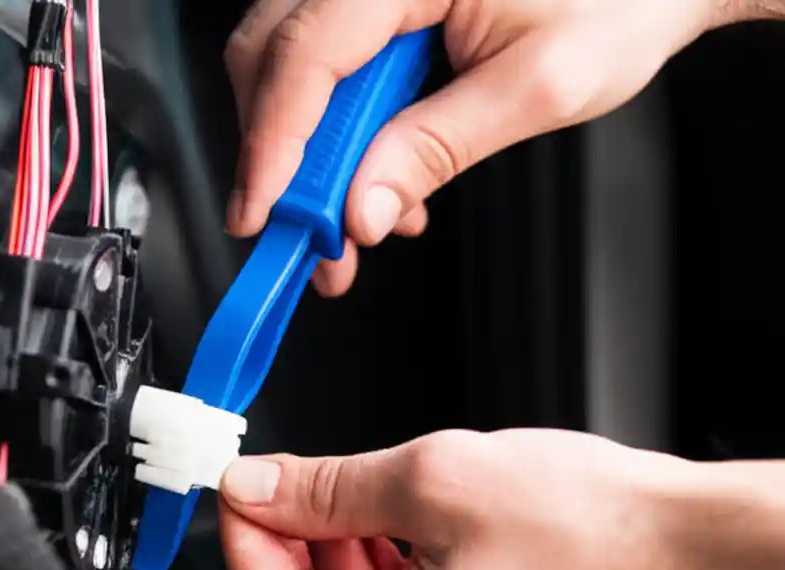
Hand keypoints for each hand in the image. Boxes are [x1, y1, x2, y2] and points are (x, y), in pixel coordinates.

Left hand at [219, 429, 784, 569]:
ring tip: (347, 485)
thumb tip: (259, 488)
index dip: (244, 542)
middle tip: (281, 477)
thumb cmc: (602, 534)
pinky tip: (389, 514)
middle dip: (290, 539)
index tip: (238, 489)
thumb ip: (326, 489)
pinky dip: (380, 562)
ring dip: (337, 545)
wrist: (699, 556)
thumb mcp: (434, 482)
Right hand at [223, 0, 758, 295]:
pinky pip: (321, 69)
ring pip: (285, 68)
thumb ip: (436, 150)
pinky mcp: (371, 6)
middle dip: (280, 158)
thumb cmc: (616, 3)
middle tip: (307, 235)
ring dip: (307, 154)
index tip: (263, 214)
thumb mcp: (535, 88)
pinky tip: (375, 175)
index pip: (307, 54)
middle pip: (273, 58)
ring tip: (355, 218)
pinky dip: (333, 133)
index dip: (273, 143)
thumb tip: (361, 211)